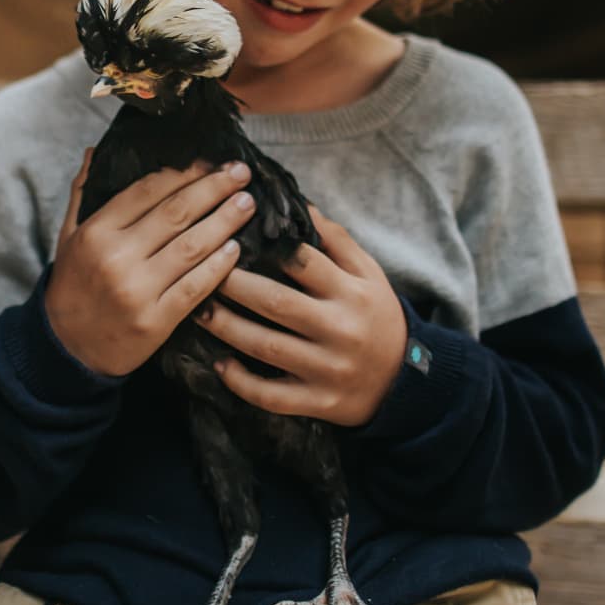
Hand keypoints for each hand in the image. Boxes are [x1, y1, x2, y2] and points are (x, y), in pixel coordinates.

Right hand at [44, 149, 257, 375]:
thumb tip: (98, 151)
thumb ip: (84, 193)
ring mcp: (137, 291)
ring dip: (225, 221)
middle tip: (240, 173)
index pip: (148, 190)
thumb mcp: (69, 236)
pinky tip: (236, 248)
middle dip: (214, 188)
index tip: (209, 161)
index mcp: (96, 232)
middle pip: (176, 213)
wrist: (68, 349)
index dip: (184, 172)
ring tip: (246, 204)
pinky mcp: (155, 321)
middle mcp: (116, 257)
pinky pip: (196, 287)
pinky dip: (219, 266)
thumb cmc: (73, 286)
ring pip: (192, 247)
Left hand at [195, 207, 406, 426]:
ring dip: (226, 329)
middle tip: (203, 271)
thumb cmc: (377, 316)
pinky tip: (219, 365)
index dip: (266, 248)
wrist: (405, 380)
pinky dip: (241, 383)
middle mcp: (339, 330)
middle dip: (233, 286)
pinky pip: (271, 396)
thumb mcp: (369, 273)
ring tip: (199, 311)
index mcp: (351, 293)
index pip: (304, 263)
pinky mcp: (318, 401)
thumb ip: (336, 240)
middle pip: (276, 303)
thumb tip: (298, 203)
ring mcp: (327, 369)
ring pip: (266, 347)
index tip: (234, 236)